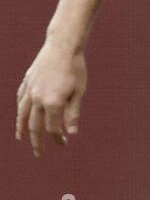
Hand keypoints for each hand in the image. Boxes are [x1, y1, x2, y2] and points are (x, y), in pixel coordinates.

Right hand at [16, 41, 86, 156]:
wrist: (62, 46)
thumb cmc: (75, 69)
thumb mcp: (79, 92)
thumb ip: (74, 113)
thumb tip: (72, 133)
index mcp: (53, 103)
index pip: (53, 128)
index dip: (58, 138)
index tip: (64, 143)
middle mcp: (38, 99)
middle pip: (34, 125)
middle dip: (37, 141)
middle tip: (38, 153)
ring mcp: (30, 89)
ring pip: (22, 114)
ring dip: (21, 128)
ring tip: (21, 138)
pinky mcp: (27, 81)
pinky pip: (21, 99)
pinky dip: (20, 109)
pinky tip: (20, 115)